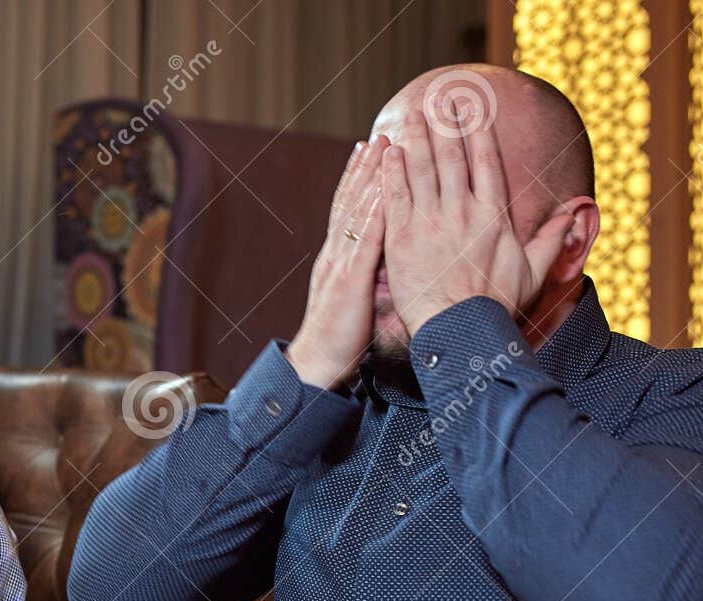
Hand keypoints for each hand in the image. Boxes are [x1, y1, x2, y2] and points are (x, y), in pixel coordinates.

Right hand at [284, 134, 387, 389]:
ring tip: (383, 146)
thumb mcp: (356, 300)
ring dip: (370, 177)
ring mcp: (341, 263)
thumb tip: (386, 262)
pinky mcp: (349, 279)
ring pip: (356, 211)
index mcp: (339, 259)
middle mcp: (336, 253)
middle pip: (351, 201)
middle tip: (381, 134)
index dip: (360, 180)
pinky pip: (364, 239)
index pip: (350, 211)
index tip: (372, 152)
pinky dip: (374, 211)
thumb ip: (368, 276)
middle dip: (366, 167)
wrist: (317, 364)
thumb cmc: (341, 339)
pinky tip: (385, 189)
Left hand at [380, 109, 571, 336]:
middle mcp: (462, 211)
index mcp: (493, 215)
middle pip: (453, 156)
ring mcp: (430, 222)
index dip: (479, 131)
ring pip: (422, 169)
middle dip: (447, 124)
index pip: (486, 161)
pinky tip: (390, 151)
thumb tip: (575, 214)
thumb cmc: (495, 306)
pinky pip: (396, 195)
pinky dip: (393, 171)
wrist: (461, 331)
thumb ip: (552, 239)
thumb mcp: (533, 271)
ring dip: (418, 138)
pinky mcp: (402, 237)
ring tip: (414, 115)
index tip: (474, 108)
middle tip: (440, 98)